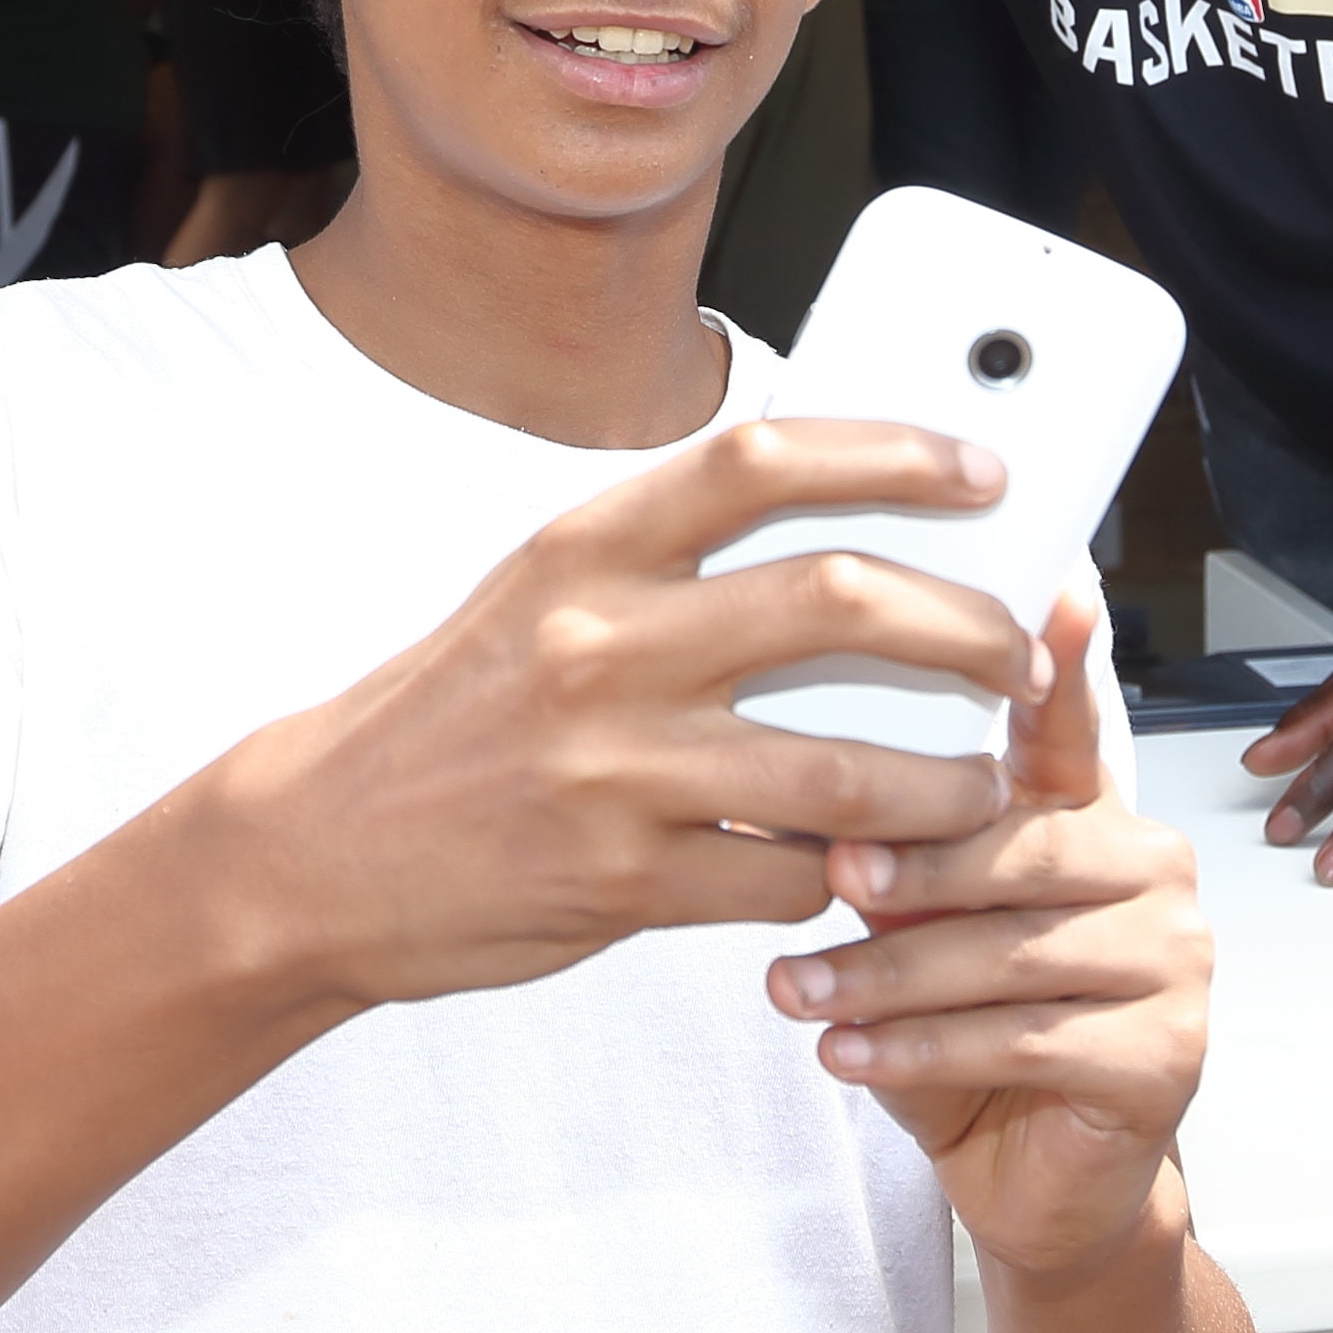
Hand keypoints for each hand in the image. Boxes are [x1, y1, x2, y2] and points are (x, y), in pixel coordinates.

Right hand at [186, 421, 1046, 1014]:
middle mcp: (599, 642)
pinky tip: (856, 868)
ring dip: (943, 784)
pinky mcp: (620, 882)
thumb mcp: (544, 595)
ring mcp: (611, 768)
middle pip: (837, 600)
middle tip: (1020, 653)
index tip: (986, 468)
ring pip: (843, 770)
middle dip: (966, 627)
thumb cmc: (455, 711)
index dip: (892, 449)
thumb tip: (852, 531)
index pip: (761, 457)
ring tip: (982, 785)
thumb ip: (674, 562)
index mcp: (583, 547)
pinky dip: (842, 875)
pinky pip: (786, 878)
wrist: (312, 852)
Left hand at [771, 592, 1209, 1278]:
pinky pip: (1023, 1037)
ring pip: (1009, 951)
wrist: (1034, 1178)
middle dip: (909, 868)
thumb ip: (886, 856)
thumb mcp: (914, 930)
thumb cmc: (967, 1033)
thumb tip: (789, 793)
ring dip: (888, 976)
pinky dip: (919, 1049)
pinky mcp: (1168, 1053)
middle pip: (1018, 846)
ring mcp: (1175, 959)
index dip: (1062, 655)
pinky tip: (847, 1054)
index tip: (1051, 584)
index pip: (1069, 724)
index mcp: (1091, 815)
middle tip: (823, 875)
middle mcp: (1151, 867)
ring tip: (796, 991)